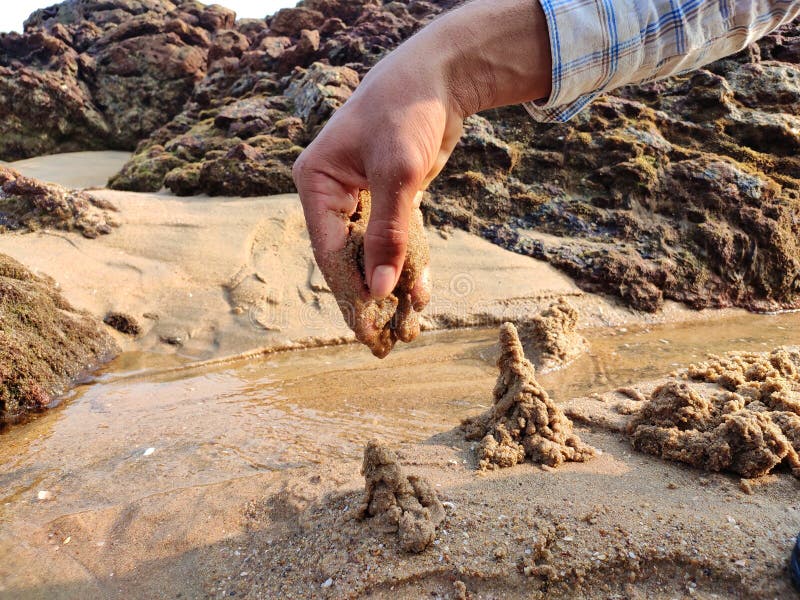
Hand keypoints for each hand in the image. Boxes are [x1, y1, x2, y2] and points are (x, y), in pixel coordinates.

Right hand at [292, 40, 464, 302]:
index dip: (348, 290)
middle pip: (348, 256)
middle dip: (370, 292)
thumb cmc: (408, 112)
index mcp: (317, 182)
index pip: (328, 249)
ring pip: (373, 250)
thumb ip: (390, 231)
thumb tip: (381, 289)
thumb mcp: (399, 173)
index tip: (364, 328)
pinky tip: (421, 290)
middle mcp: (332, 192)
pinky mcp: (388, 197)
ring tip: (411, 318)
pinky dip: (408, 261)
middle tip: (386, 336)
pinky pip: (394, 238)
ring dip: (392, 282)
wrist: (440, 77)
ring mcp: (360, 195)